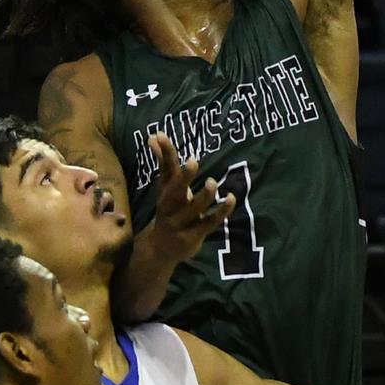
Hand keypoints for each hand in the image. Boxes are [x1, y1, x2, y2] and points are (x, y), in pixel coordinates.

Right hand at [138, 133, 235, 272]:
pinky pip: (209, 223)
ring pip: (192, 210)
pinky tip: (231, 198)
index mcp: (165, 192)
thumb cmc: (169, 211)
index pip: (165, 170)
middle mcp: (170, 207)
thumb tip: (154, 136)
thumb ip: (164, 163)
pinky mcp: (193, 235)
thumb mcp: (166, 188)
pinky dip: (221, 212)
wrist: (160, 249)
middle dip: (183, 177)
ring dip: (203, 196)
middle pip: (174, 191)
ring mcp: (181, 223)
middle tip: (192, 161)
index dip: (165, 153)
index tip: (160, 134)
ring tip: (212, 182)